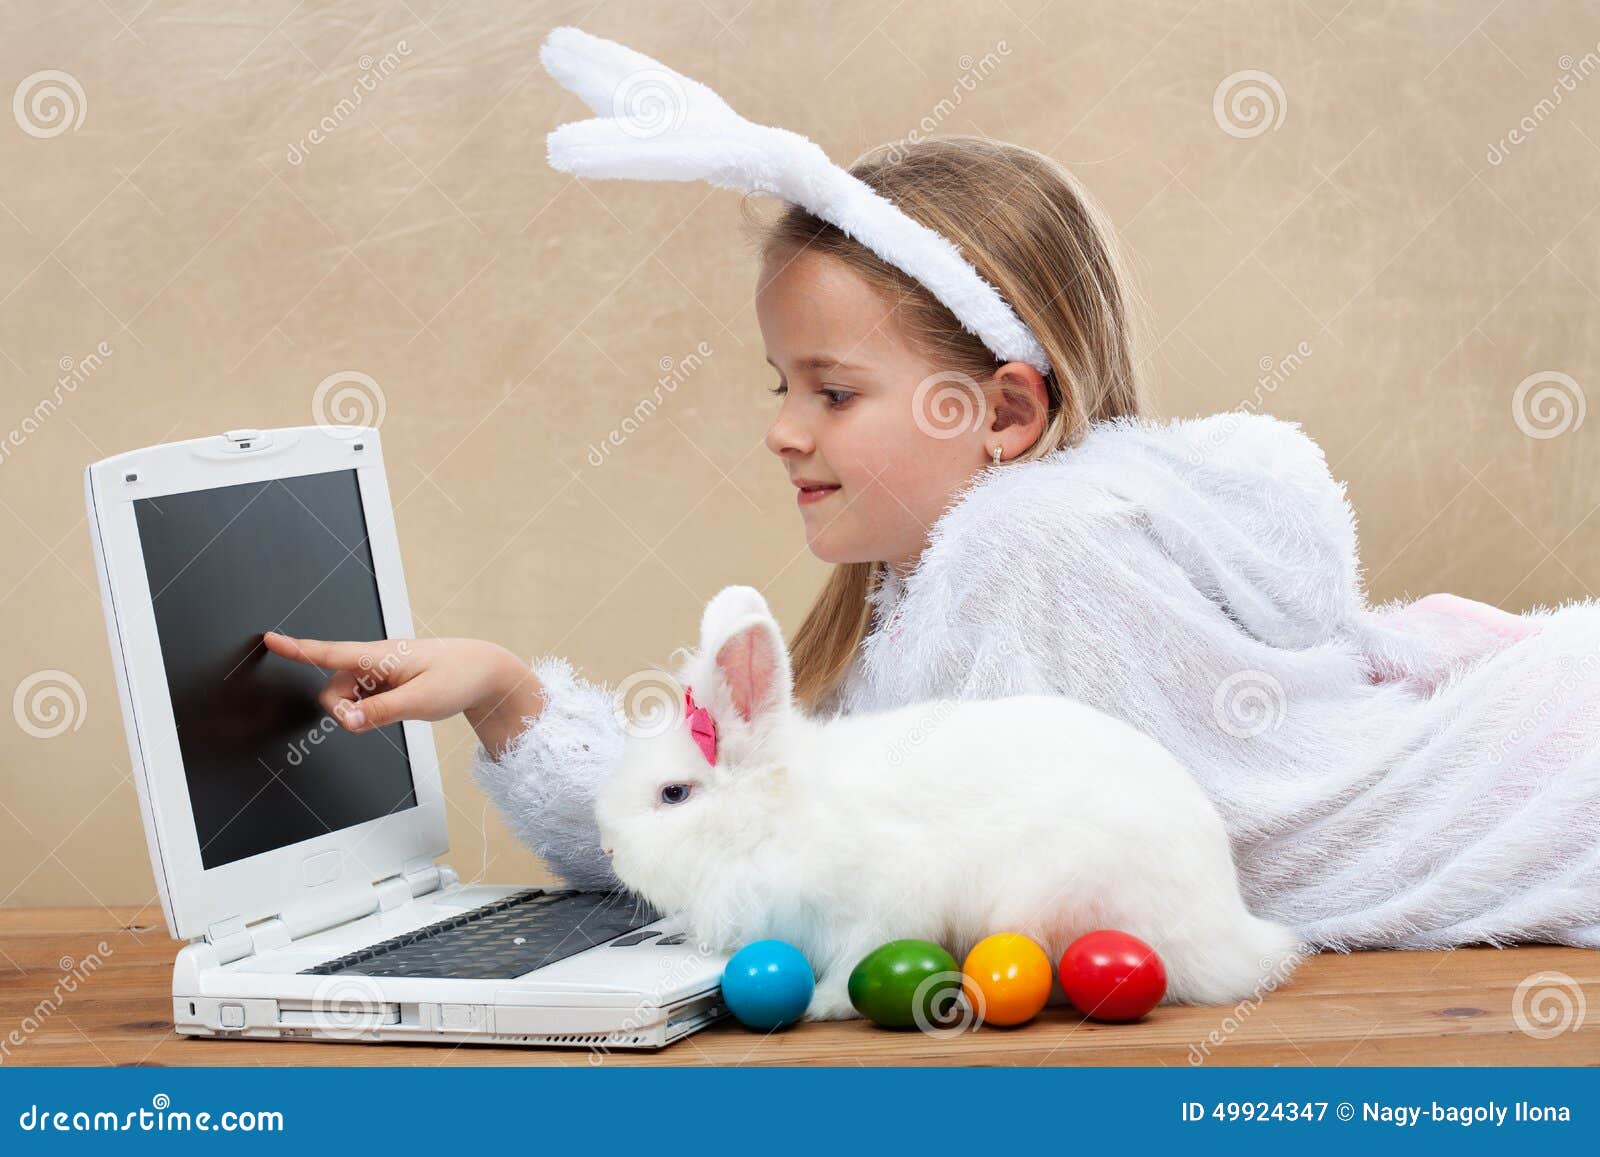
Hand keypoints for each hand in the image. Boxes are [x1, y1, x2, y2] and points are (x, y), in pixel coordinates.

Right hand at [261, 632, 544, 756]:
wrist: (485, 672)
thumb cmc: (459, 677)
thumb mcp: (420, 700)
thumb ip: (380, 712)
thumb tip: (346, 723)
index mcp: (381, 655)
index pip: (330, 652)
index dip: (298, 648)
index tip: (269, 639)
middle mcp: (376, 660)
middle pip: (335, 689)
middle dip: (342, 710)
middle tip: (368, 722)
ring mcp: (382, 672)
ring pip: (349, 697)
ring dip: (359, 712)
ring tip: (397, 710)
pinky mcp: (389, 683)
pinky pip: (365, 700)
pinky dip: (370, 710)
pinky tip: (397, 707)